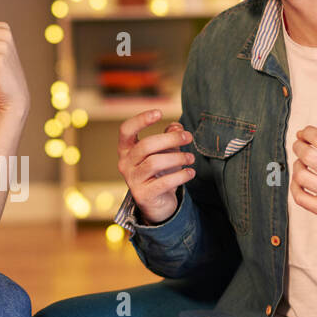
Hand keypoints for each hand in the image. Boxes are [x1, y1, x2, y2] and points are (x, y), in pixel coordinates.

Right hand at [117, 109, 195, 224]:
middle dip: (170, 139)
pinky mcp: (143, 195)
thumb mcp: (165, 152)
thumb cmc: (160, 173)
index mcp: (126, 150)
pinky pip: (163, 182)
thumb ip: (169, 137)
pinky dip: (180, 176)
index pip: (126, 130)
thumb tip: (177, 127)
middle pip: (146, 145)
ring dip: (177, 158)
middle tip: (188, 137)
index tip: (159, 113)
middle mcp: (125, 164)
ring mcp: (132, 180)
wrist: (157, 204)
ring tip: (191, 158)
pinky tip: (190, 172)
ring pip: (154, 163)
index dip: (140, 120)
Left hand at [290, 125, 316, 231]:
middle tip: (298, 146)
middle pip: (308, 156)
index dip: (307, 133)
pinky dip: (295, 187)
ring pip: (301, 176)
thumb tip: (304, 133)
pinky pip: (300, 197)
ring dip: (296, 166)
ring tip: (301, 164)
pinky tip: (300, 182)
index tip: (304, 134)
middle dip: (298, 147)